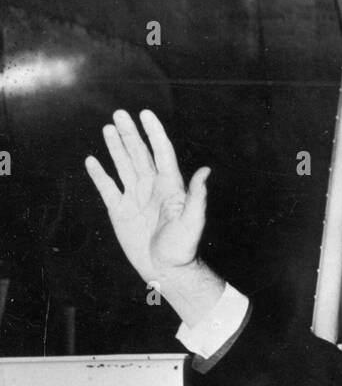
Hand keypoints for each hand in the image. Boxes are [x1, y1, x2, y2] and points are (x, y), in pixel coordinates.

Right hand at [86, 110, 223, 325]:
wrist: (166, 271)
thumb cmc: (182, 249)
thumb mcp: (192, 222)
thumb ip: (197, 196)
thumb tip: (206, 172)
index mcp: (169, 186)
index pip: (161, 152)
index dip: (154, 133)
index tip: (145, 114)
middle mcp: (151, 187)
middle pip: (139, 154)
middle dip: (130, 134)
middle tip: (119, 114)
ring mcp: (135, 198)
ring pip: (123, 166)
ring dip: (116, 147)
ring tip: (108, 128)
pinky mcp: (120, 212)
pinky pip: (107, 188)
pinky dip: (99, 175)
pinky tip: (92, 161)